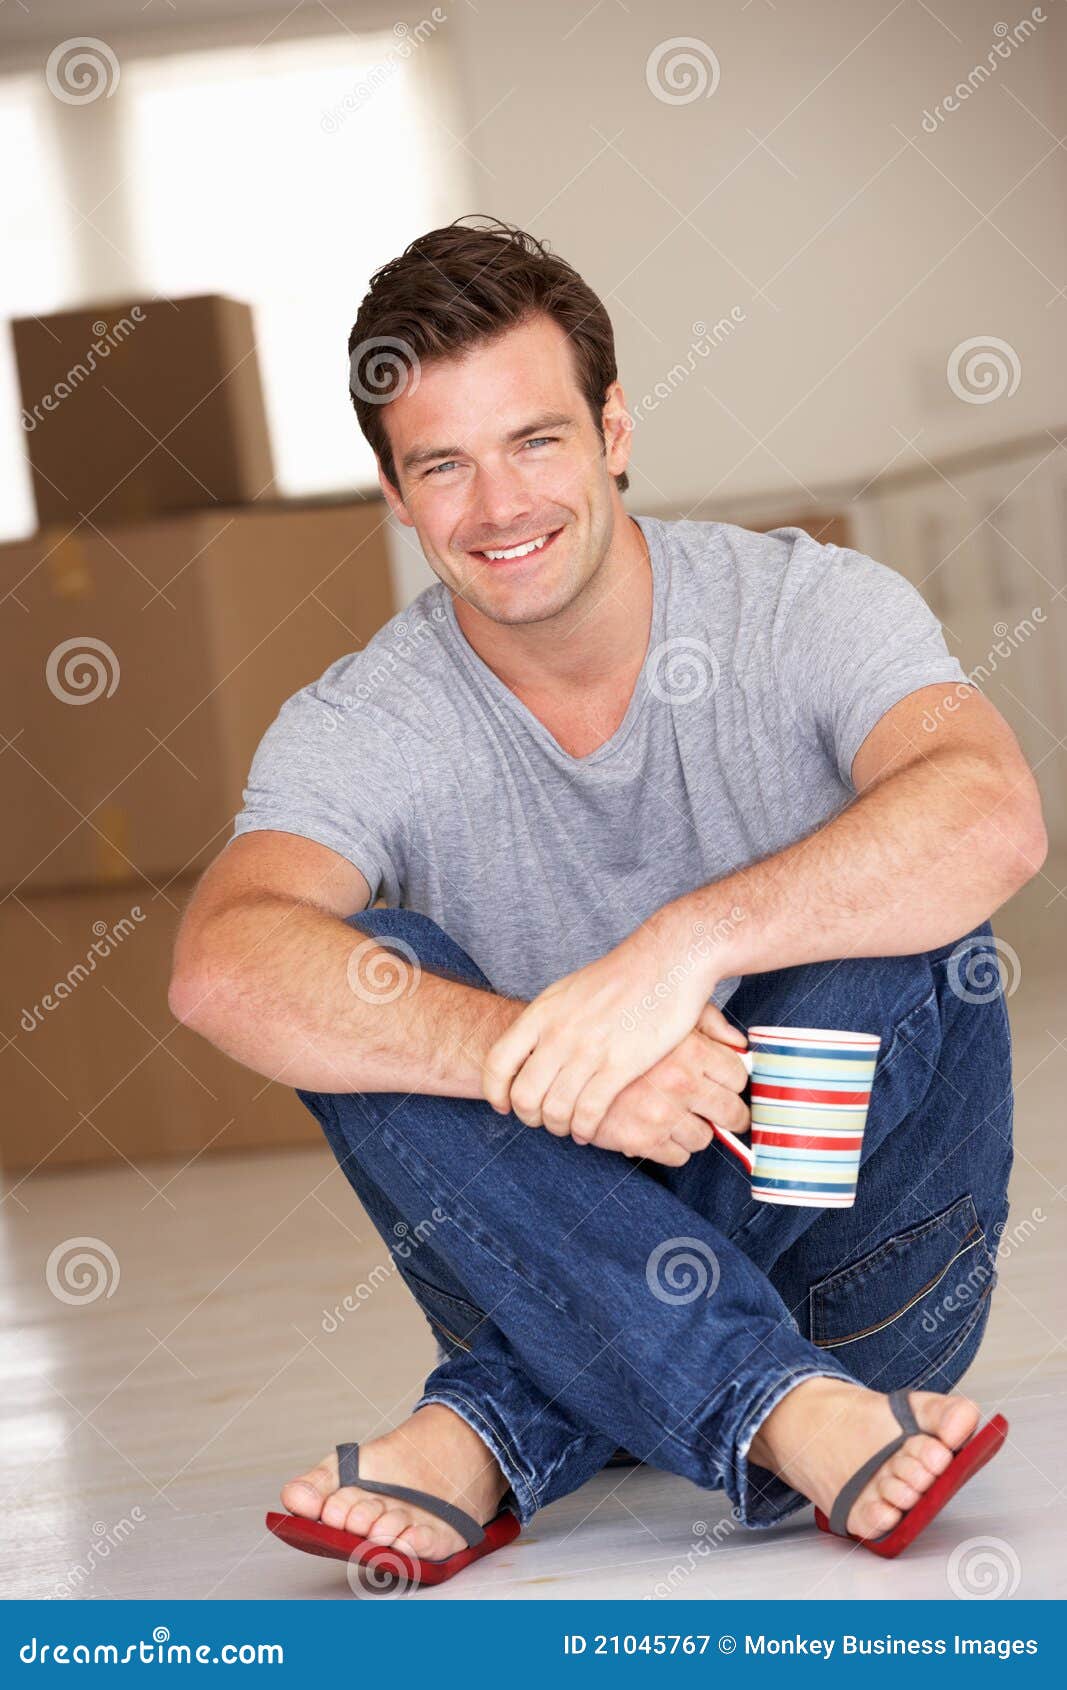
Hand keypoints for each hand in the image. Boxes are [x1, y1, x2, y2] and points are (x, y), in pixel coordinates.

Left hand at [481, 908, 738, 1138]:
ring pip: (554, 1110)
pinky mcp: (620, 1065)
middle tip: (541, 1120)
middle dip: (528, 1117)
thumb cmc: (621, 977)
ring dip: (557, 1127)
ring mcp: (587, 1050)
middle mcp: (558, 1033)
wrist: (666, 961)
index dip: (494, 1091)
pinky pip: (589, 1113)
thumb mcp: (569, 991)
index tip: (503, 1105)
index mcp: (542, 1012)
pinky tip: (588, 1131)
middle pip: (523, 1094)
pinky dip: (584, 1129)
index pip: (497, 1062)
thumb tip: (530, 1051)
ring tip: (567, 1127)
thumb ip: (547, 1021)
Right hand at [590, 1026, 749, 1166]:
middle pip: (732, 1113)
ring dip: (695, 1131)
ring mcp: (661, 1114)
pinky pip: (678, 1157)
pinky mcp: (641, 1140)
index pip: (738, 1076)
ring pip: (704, 1138)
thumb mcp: (667, 1013)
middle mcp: (681, 1082)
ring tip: (677, 1117)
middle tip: (721, 1113)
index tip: (724, 1085)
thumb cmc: (621, 1035)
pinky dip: (671, 1148)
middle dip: (729, 1115)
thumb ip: (709, 1022)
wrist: (565, 1061)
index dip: (732, 1081)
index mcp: (691, 1049)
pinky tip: (658, 1130)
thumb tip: (739, 1043)